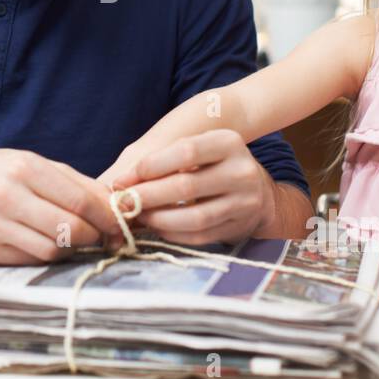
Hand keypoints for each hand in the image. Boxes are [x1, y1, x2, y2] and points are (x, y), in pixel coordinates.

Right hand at [0, 149, 120, 265]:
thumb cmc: (6, 173)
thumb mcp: (41, 165)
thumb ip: (80, 185)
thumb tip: (119, 209)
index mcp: (24, 169)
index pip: (79, 201)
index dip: (106, 217)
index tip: (119, 224)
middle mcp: (5, 197)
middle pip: (68, 230)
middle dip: (93, 236)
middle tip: (100, 234)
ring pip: (52, 251)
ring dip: (71, 248)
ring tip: (72, 237)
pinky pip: (31, 261)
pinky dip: (46, 254)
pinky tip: (45, 241)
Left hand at [106, 129, 272, 248]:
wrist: (258, 191)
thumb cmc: (213, 165)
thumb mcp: (198, 149)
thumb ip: (163, 159)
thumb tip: (120, 182)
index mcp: (229, 142)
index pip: (185, 151)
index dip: (151, 166)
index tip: (125, 180)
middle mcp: (241, 171)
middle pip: (186, 186)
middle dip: (148, 196)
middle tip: (124, 203)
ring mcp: (245, 202)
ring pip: (194, 217)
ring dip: (159, 219)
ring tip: (140, 216)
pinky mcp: (240, 227)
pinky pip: (201, 235)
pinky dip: (174, 234)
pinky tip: (158, 228)